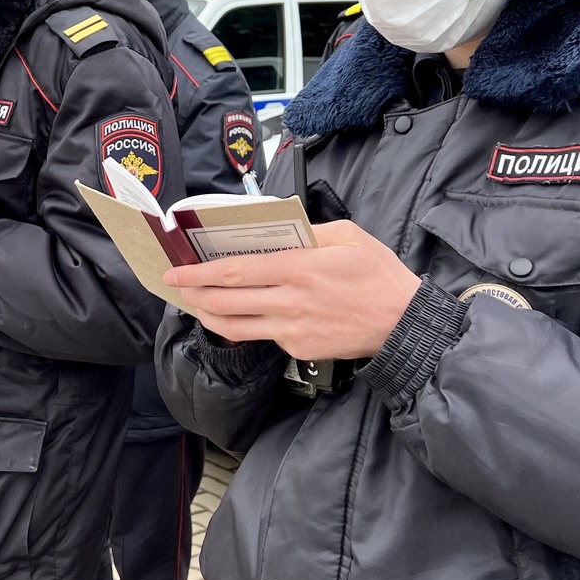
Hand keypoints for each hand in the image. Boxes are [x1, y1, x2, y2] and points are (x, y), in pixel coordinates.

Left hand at [162, 220, 421, 360]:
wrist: (403, 322)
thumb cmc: (378, 275)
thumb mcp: (348, 236)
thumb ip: (309, 231)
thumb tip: (279, 230)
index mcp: (298, 269)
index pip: (235, 271)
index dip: (200, 272)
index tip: (177, 270)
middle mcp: (288, 302)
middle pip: (225, 300)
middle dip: (193, 293)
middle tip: (176, 286)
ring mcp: (291, 330)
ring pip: (235, 326)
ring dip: (208, 315)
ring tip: (195, 304)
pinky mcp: (298, 349)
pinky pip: (263, 336)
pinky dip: (244, 326)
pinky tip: (239, 315)